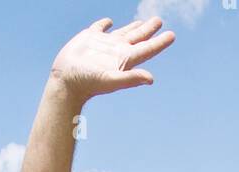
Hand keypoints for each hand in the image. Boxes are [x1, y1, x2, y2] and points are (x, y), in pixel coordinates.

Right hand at [51, 16, 174, 102]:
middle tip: (159, 21)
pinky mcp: (89, 38)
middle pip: (138, 38)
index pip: (147, 48)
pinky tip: (109, 23)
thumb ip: (131, 78)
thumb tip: (151, 79)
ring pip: (123, 32)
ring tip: (142, 22)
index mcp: (125, 59)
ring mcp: (104, 44)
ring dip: (133, 27)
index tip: (172, 35)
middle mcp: (117, 51)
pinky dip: (105, 24)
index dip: (160, 42)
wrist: (65, 81)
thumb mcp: (111, 80)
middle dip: (149, 29)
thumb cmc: (87, 83)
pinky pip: (100, 28)